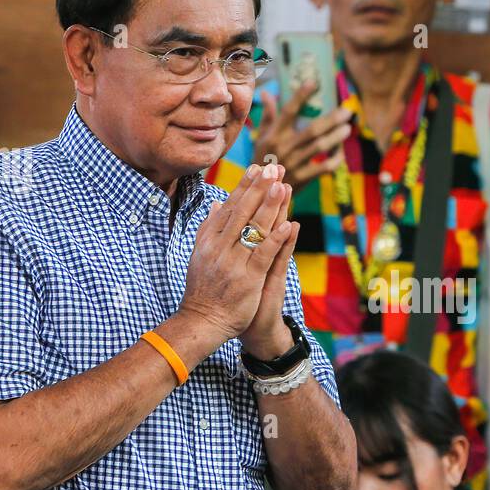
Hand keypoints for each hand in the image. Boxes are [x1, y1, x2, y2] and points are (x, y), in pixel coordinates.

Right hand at [176, 163, 295, 358]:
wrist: (203, 321)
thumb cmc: (204, 289)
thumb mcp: (200, 254)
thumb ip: (209, 228)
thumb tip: (217, 203)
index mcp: (210, 240)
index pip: (230, 207)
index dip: (244, 186)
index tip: (256, 167)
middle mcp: (220, 247)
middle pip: (243, 212)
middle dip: (259, 189)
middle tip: (273, 168)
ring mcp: (234, 263)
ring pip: (254, 230)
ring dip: (269, 206)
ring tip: (282, 186)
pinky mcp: (248, 279)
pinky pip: (263, 255)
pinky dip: (276, 239)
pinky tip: (288, 224)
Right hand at [253, 83, 352, 192]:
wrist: (261, 191)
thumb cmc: (263, 159)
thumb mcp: (261, 137)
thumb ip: (268, 115)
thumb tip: (268, 93)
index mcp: (273, 135)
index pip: (288, 111)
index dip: (301, 96)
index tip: (314, 82)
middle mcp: (283, 148)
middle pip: (311, 130)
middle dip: (331, 119)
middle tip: (347, 110)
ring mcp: (293, 164)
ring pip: (319, 147)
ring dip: (336, 137)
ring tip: (348, 129)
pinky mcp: (302, 179)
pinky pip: (324, 168)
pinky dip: (335, 160)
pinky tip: (341, 153)